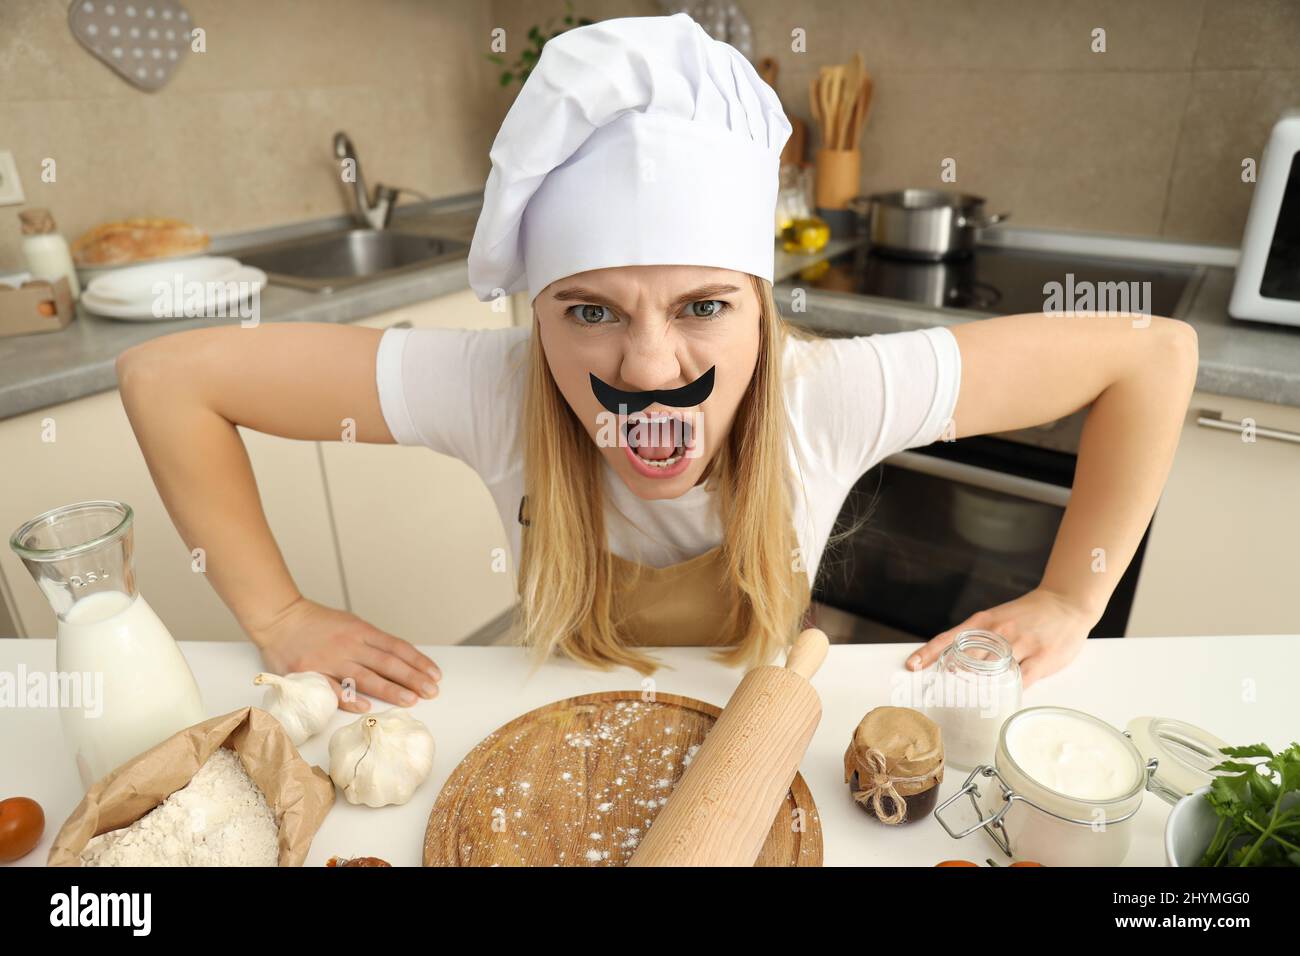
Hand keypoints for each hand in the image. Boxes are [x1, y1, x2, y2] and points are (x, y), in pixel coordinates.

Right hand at [249, 596, 441, 712]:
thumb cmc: (316, 623)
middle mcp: (350, 645)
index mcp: (361, 631)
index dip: (418, 662)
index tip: (434, 675)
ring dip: (391, 690)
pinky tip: (368, 706)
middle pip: (388, 663)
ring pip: (366, 677)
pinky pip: (334, 688)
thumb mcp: (349, 624)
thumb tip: (399, 658)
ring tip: (411, 701)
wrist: (279, 618)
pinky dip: (351, 698)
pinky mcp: (311, 673)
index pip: (397, 648)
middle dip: (413, 678)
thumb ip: (371, 641)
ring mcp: (331, 660)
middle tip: (431, 691)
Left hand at [903, 587, 1100, 687]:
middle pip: (966, 659)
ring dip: (976, 689)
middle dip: (951, 677)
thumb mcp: (998, 617)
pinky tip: (999, 702)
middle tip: (937, 694)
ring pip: (991, 672)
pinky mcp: (1041, 659)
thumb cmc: (1028, 614)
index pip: (950, 638)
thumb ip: (978, 637)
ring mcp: (1021, 645)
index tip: (912, 666)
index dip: (929, 652)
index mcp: (984, 621)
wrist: (1066, 603)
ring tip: (963, 703)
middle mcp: (999, 632)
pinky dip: (1007, 694)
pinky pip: (1020, 682)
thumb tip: (953, 659)